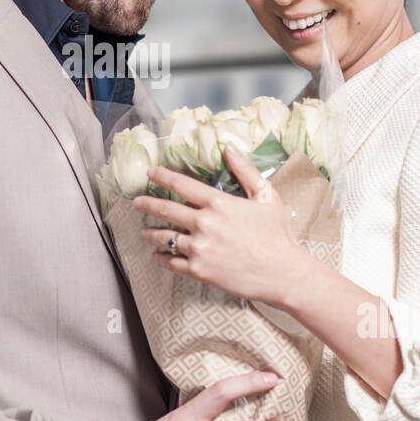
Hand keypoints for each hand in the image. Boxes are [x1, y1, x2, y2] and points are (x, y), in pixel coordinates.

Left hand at [132, 144, 307, 305]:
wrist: (283, 273)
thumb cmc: (278, 234)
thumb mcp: (266, 196)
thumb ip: (245, 170)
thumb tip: (230, 147)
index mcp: (219, 203)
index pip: (182, 185)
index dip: (163, 177)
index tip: (150, 173)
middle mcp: (204, 223)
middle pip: (166, 210)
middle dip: (147, 204)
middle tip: (136, 202)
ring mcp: (200, 248)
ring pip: (165, 237)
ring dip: (150, 233)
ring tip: (143, 232)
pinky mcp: (200, 270)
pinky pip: (172, 262)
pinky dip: (160, 258)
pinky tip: (155, 255)